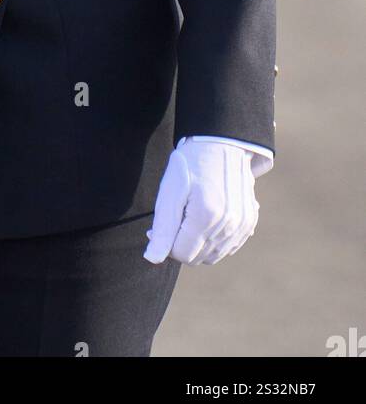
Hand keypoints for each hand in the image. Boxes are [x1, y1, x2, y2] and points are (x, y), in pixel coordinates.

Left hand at [143, 138, 259, 265]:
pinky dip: (215, 241)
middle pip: (197, 258)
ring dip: (197, 244)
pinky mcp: (249, 222)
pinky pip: (229, 247)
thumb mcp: (170, 191)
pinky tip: (206, 219)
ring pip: (213, 255)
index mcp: (206, 216)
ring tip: (190, 217)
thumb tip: (152, 259)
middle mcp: (228, 225)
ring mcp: (242, 225)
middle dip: (181, 244)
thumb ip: (163, 228)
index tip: (160, 225)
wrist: (220, 144)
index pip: (181, 254)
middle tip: (174, 219)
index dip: (166, 242)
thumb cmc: (190, 165)